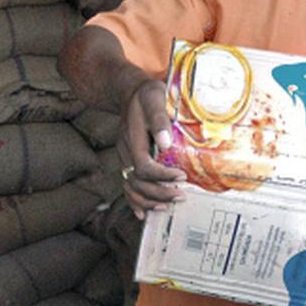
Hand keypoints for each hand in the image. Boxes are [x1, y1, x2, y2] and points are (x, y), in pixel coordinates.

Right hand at [117, 79, 185, 219]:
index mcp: (132, 137)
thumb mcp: (154, 98)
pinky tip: (144, 213)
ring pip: (130, 188)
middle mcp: (125, 151)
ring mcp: (124, 157)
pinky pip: (127, 186)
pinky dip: (135, 201)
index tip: (181, 176)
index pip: (143, 166)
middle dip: (159, 192)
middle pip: (137, 181)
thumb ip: (159, 119)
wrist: (129, 92)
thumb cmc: (146, 94)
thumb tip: (166, 143)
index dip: (161, 175)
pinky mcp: (128, 161)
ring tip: (168, 204)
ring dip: (148, 200)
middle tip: (181, 195)